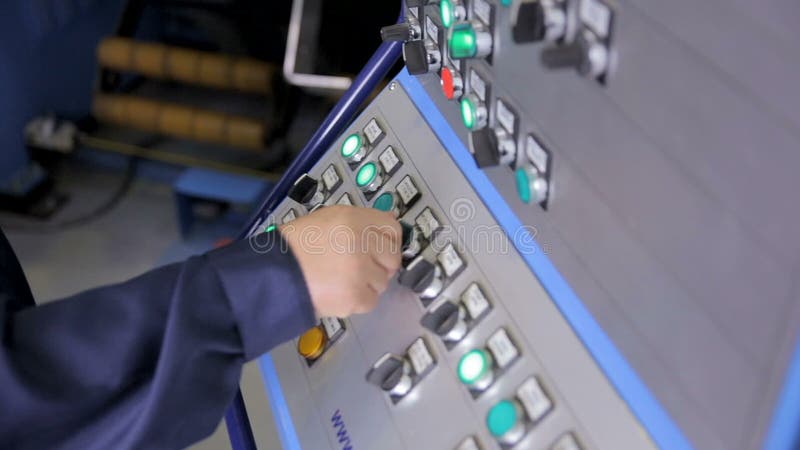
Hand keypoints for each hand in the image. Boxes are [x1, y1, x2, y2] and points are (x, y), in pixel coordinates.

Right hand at [280, 205, 401, 316]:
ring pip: (383, 281)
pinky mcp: (355, 297)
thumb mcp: (327, 219)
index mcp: (353, 219)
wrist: (273, 275)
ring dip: (367, 283)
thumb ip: (357, 223)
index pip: (392, 227)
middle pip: (392, 257)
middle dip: (380, 264)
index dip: (388, 239)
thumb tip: (382, 231)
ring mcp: (360, 271)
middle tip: (360, 268)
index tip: (381, 247)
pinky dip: (357, 300)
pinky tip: (339, 293)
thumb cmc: (295, 246)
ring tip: (342, 280)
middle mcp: (361, 242)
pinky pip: (370, 301)